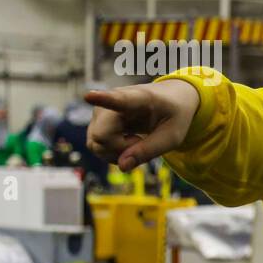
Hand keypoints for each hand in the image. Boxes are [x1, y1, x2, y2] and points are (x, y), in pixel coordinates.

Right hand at [85, 81, 200, 171]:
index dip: (102, 98)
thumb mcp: (172, 137)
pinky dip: (112, 152)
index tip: (88, 95)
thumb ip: (148, 151)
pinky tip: (128, 144)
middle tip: (142, 141)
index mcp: (140, 98)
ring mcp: (101, 110)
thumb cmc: (173, 116)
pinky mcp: (96, 121)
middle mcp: (112, 101)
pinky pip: (96, 146)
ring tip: (137, 141)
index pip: (118, 99)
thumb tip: (122, 166)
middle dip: (120, 149)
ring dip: (116, 152)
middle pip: (101, 136)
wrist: (171, 99)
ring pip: (95, 144)